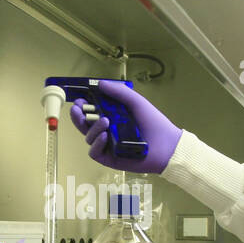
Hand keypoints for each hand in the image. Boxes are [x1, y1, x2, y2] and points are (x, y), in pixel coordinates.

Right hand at [68, 78, 182, 173]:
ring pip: (89, 138)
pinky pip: (94, 152)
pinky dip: (96, 144)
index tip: (80, 99)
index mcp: (112, 117)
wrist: (166, 145)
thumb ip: (119, 92)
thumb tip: (100, 84)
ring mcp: (108, 145)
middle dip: (78, 117)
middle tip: (77, 109)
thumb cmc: (154, 123)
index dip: (83, 106)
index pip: (91, 111)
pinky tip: (104, 136)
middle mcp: (108, 131)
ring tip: (105, 121)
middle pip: (84, 125)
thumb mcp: (136, 102)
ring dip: (92, 128)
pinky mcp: (110, 158)